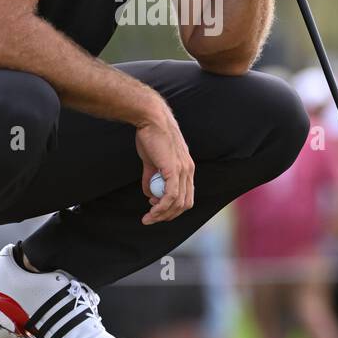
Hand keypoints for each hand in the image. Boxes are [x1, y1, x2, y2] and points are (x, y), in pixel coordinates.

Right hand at [135, 108, 194, 224]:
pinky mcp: (174, 169)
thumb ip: (152, 177)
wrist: (151, 119)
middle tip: (151, 218)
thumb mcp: (152, 160)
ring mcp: (183, 170)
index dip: (173, 207)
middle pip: (185, 203)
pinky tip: (152, 210)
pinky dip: (161, 207)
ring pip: (178, 203)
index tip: (156, 208)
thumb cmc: (151, 136)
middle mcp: (188, 170)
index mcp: (186, 167)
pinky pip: (171, 196)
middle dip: (168, 215)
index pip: (186, 195)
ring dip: (162, 214)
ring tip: (148, 218)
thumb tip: (148, 193)